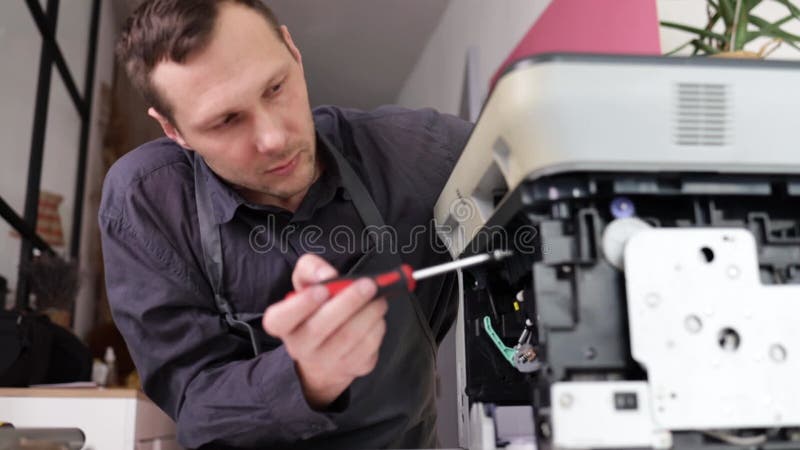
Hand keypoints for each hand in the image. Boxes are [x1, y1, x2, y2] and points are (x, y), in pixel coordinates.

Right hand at [262, 254, 387, 409]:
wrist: (324, 351)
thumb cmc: (314, 309)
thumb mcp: (305, 283)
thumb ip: (311, 269)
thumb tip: (328, 275)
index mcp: (281, 324)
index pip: (281, 319)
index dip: (301, 305)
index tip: (322, 290)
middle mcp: (299, 347)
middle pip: (320, 328)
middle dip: (348, 302)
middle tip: (368, 285)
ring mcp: (325, 362)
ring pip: (349, 337)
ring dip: (369, 313)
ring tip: (379, 298)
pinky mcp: (351, 368)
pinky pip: (367, 348)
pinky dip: (377, 327)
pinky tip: (377, 315)